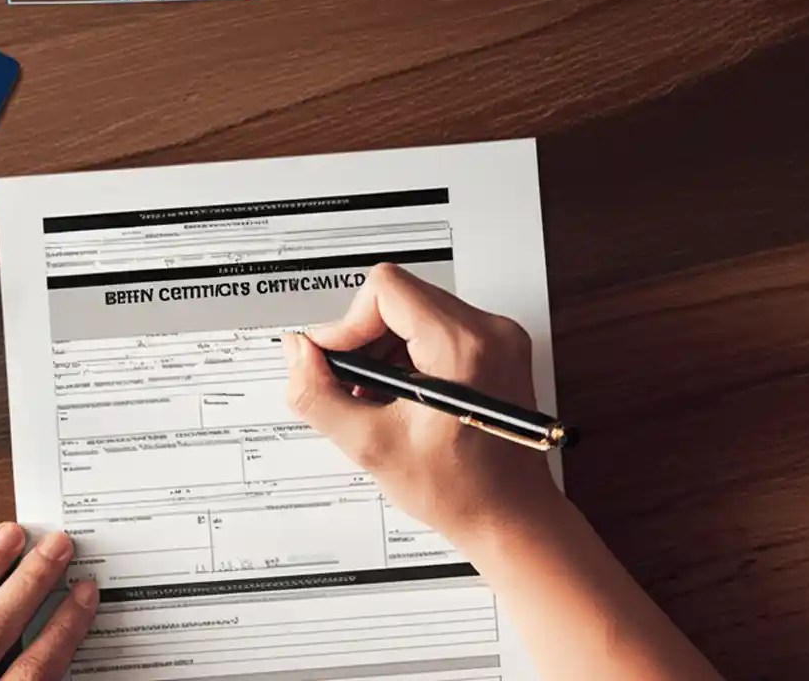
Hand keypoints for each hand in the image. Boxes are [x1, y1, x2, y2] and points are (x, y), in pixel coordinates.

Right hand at [281, 263, 558, 541]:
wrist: (511, 518)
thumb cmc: (462, 492)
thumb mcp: (372, 446)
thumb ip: (319, 395)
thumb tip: (297, 353)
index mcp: (464, 347)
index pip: (386, 290)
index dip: (347, 324)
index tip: (334, 362)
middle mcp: (489, 331)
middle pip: (398, 297)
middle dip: (363, 340)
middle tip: (350, 387)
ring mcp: (498, 338)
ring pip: (413, 311)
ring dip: (382, 350)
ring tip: (375, 399)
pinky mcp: (496, 349)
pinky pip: (435, 329)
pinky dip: (406, 357)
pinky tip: (398, 398)